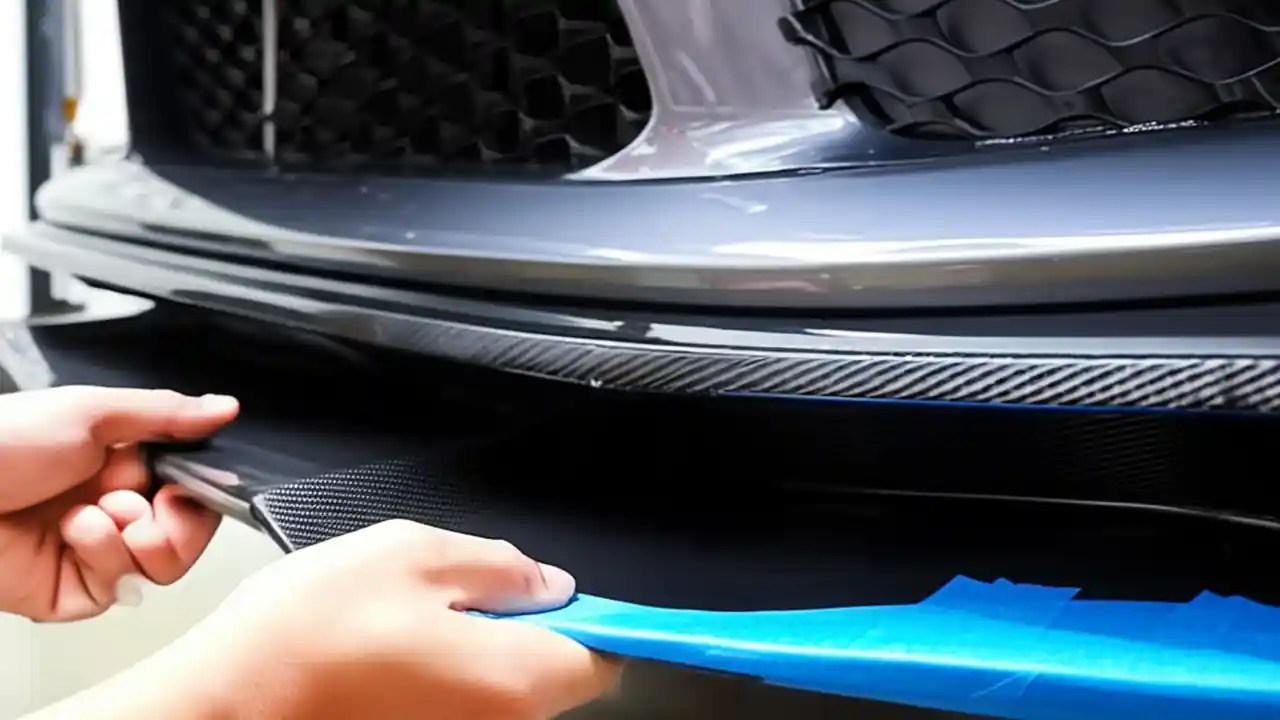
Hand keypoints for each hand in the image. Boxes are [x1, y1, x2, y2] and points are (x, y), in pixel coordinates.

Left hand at [0, 385, 238, 620]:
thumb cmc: (0, 441)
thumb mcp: (92, 411)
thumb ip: (165, 414)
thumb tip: (223, 408)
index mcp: (120, 462)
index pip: (191, 489)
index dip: (201, 494)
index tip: (189, 485)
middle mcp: (109, 507)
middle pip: (183, 535)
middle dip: (176, 523)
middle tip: (149, 504)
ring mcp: (89, 551)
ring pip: (156, 567)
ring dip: (134, 537)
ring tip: (97, 513)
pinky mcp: (66, 591)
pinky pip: (114, 590)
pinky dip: (102, 558)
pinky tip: (73, 532)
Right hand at [130, 521, 620, 719]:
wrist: (221, 704)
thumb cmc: (307, 631)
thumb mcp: (413, 554)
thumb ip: (499, 566)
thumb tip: (546, 582)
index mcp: (514, 678)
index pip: (604, 654)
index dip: (596, 615)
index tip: (569, 593)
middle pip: (553, 672)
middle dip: (524, 625)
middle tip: (458, 589)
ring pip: (502, 688)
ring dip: (477, 648)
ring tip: (407, 619)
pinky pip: (461, 705)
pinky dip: (443, 676)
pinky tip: (387, 652)